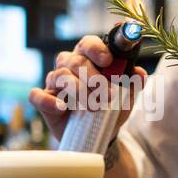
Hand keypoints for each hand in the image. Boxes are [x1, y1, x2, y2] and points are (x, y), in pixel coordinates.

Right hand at [29, 35, 147, 142]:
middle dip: (92, 77)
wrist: (99, 134)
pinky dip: (48, 100)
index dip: (96, 49)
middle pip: (75, 60)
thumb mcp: (127, 97)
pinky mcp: (44, 100)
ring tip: (93, 106)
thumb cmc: (110, 108)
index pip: (87, 43)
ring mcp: (54, 83)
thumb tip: (140, 73)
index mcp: (87, 58)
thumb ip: (134, 83)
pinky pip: (38, 96)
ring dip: (78, 90)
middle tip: (106, 94)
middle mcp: (68, 66)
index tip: (108, 60)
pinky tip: (62, 107)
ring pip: (60, 76)